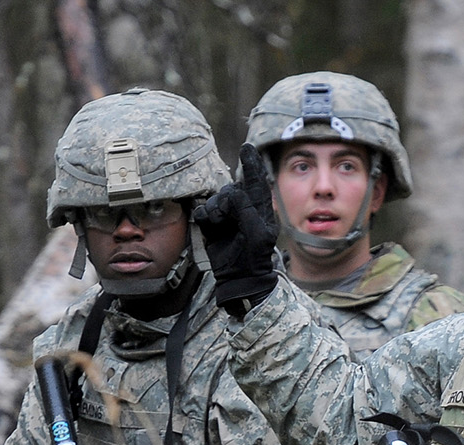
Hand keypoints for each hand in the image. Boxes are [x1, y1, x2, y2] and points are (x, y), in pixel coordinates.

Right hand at [191, 144, 279, 311]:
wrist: (240, 278)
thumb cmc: (255, 257)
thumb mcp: (257, 233)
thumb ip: (246, 209)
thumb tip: (232, 194)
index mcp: (260, 207)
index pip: (255, 180)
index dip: (251, 163)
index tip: (246, 147)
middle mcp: (243, 207)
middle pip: (229, 189)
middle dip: (225, 201)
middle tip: (228, 220)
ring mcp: (227, 215)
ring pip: (215, 199)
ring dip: (215, 212)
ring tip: (221, 227)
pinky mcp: (212, 224)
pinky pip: (203, 210)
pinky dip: (205, 218)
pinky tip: (211, 229)